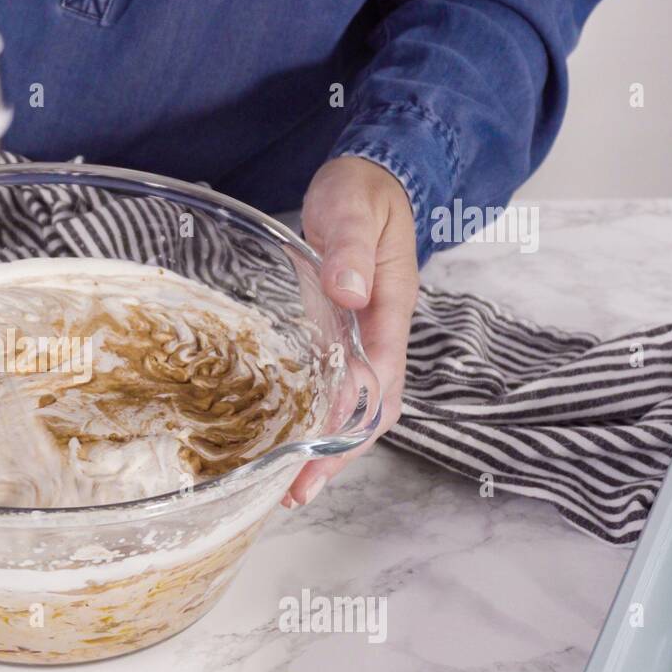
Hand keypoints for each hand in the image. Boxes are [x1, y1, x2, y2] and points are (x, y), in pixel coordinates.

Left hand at [283, 156, 419, 507]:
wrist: (367, 178)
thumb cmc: (362, 193)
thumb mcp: (354, 209)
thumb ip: (350, 248)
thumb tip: (348, 291)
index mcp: (389, 311)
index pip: (379, 384)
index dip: (351, 427)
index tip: (319, 460)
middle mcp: (377, 335)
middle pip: (369, 413)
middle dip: (338, 457)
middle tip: (296, 493)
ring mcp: (358, 339)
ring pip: (351, 407)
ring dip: (325, 447)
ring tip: (287, 485)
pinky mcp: (336, 336)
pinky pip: (330, 387)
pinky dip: (312, 417)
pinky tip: (282, 435)